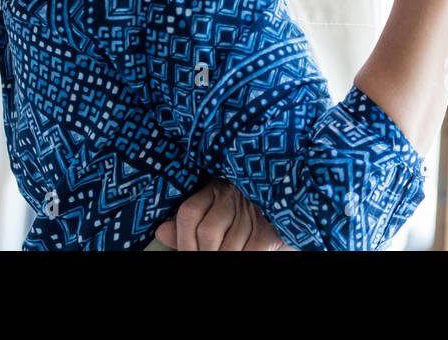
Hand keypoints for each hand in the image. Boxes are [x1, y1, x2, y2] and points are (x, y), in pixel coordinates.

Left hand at [155, 177, 294, 249]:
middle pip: (207, 233)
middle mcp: (232, 195)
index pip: (189, 213)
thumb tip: (161, 231)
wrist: (287, 209)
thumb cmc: (243, 218)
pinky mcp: (271, 229)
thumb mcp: (214, 215)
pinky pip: (250, 251)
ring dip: (223, 256)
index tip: (185, 253)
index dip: (181, 240)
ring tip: (226, 253)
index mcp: (213, 190)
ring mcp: (253, 211)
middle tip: (207, 257)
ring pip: (227, 247)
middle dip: (203, 254)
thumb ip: (189, 226)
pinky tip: (244, 252)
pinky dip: (244, 256)